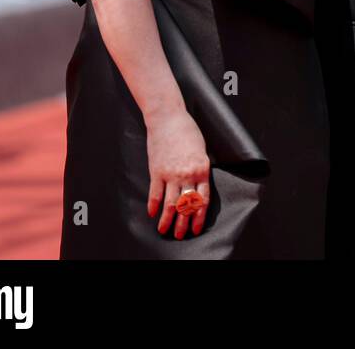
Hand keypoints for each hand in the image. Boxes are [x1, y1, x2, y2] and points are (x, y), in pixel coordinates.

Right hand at [145, 107, 211, 238]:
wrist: (168, 119)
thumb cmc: (188, 132)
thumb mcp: (201, 151)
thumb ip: (200, 169)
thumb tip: (199, 186)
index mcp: (202, 169)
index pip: (202, 200)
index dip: (199, 216)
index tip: (196, 228)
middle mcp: (187, 174)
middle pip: (187, 205)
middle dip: (183, 223)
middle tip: (181, 235)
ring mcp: (171, 174)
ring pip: (171, 203)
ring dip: (167, 220)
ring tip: (164, 231)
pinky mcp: (156, 171)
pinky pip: (155, 193)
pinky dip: (153, 205)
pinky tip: (151, 214)